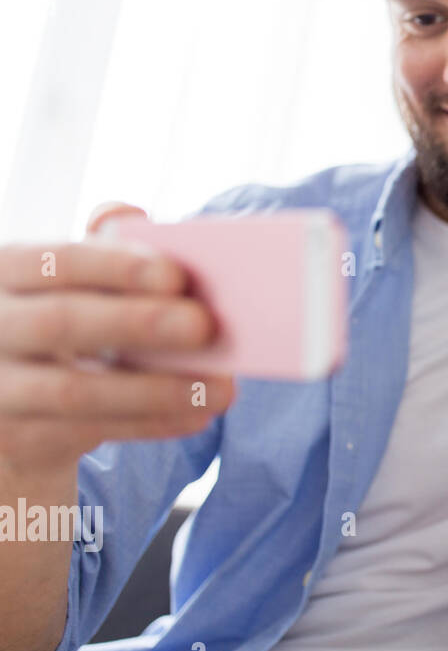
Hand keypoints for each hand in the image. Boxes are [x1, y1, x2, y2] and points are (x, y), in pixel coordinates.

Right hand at [0, 202, 235, 474]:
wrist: (11, 409)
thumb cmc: (57, 321)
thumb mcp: (68, 282)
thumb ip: (100, 247)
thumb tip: (130, 212)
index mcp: (3, 273)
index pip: (53, 262)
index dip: (113, 267)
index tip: (177, 275)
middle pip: (59, 323)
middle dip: (137, 323)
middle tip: (205, 326)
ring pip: (74, 391)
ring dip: (156, 390)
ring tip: (222, 387)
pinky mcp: (17, 438)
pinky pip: (90, 433)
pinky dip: (151, 423)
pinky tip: (198, 414)